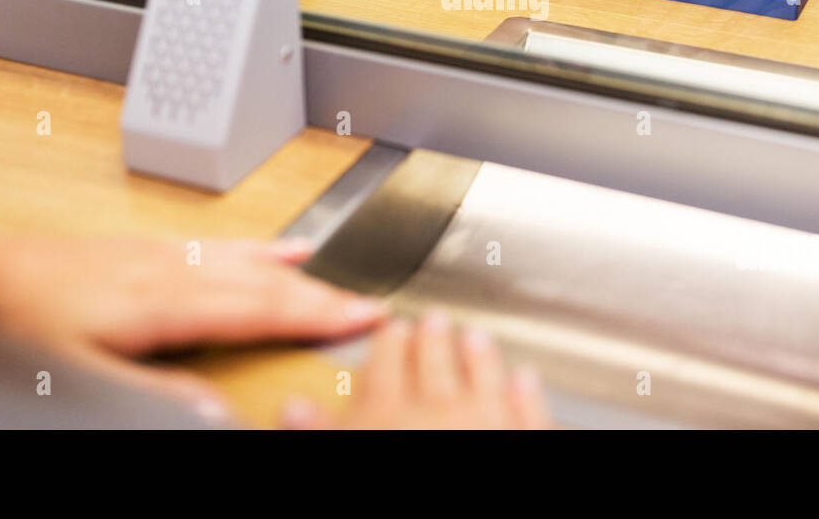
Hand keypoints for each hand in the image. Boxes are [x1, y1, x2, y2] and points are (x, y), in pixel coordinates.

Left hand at [0, 233, 386, 419]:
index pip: (258, 308)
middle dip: (320, 294)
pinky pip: (216, 245)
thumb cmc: (13, 318)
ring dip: (294, 273)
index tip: (364, 317)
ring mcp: (158, 253)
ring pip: (244, 260)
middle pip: (262, 281)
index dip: (316, 314)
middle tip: (369, 305)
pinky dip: (255, 248)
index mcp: (160, 299)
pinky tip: (275, 249)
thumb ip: (153, 389)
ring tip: (334, 279)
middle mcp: (169, 268)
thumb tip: (216, 408)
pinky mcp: (142, 249)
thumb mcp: (77, 374)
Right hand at [282, 311, 550, 429]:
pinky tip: (524, 380)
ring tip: (476, 338)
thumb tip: (293, 408)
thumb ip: (318, 431)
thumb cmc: (393, 498)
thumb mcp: (344, 454)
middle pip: (435, 359)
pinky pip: (526, 408)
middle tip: (434, 320)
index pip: (385, 361)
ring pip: (484, 373)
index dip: (388, 342)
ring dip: (479, 354)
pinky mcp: (524, 436)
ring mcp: (487, 419)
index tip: (391, 329)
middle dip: (433, 337)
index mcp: (388, 411)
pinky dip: (525, 391)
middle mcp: (439, 406)